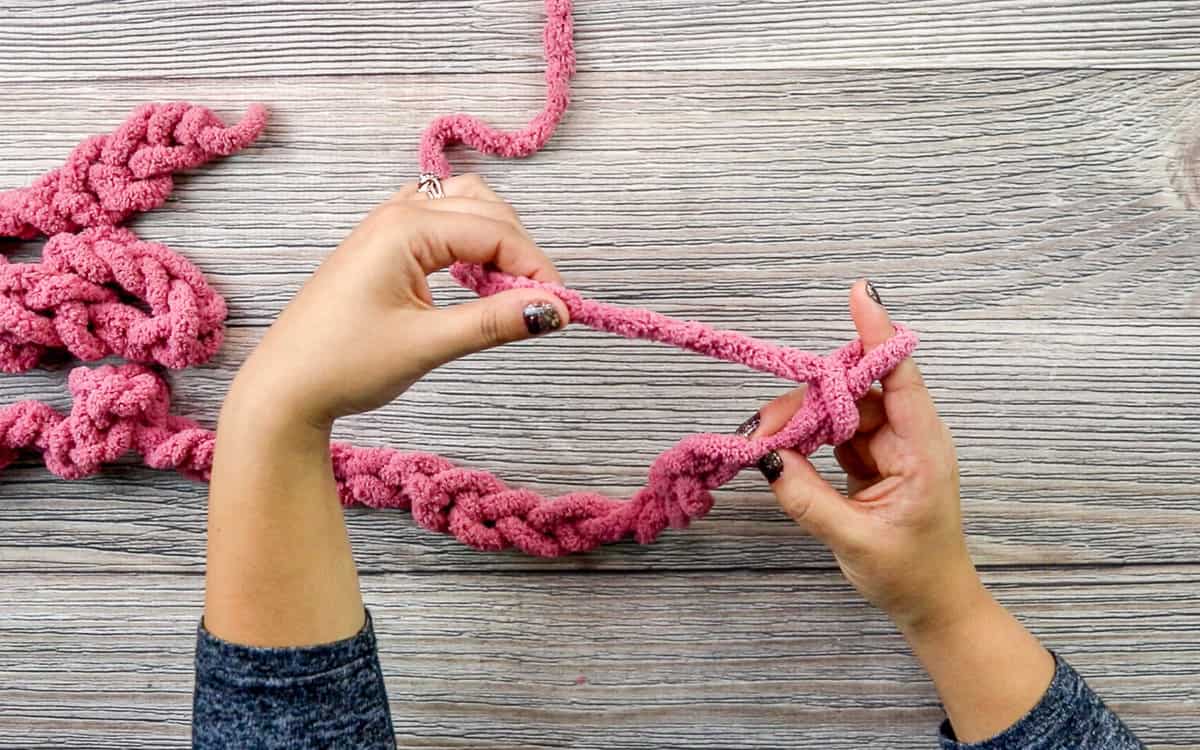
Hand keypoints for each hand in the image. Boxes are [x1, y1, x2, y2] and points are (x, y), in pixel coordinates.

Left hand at [230, 174, 570, 430]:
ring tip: (505, 293)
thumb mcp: (428, 345)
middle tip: (538, 305)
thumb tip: (554, 311)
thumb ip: (494, 322)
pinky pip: (441, 223)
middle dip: (520, 253)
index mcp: (405, 228)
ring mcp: (387, 225)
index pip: (495, 232)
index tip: (562, 309)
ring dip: (495, 241)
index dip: (536, 268)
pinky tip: (473, 281)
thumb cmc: (344, 365)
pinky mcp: (383, 245)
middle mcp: (397, 213)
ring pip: (464, 206)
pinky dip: (469, 243)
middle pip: (485, 210)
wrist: (284, 388)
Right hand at [744, 280, 1055, 741]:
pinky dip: (803, 438)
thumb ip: (808, 498)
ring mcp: (887, 446)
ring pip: (836, 411)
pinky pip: (831, 433)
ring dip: (798, 421)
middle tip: (760, 431)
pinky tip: (778, 450)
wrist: (932, 607)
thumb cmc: (910, 576)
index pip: (900, 376)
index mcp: (922, 448)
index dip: (878, 333)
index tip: (858, 292)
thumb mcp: (855, 541)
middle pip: (853, 391)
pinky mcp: (868, 459)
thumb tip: (766, 457)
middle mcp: (907, 437)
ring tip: (761, 445)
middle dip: (806, 400)